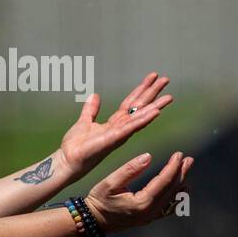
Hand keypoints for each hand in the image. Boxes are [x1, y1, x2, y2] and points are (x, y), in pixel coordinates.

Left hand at [58, 73, 173, 179]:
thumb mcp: (84, 121)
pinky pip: (132, 127)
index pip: (132, 102)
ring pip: (141, 116)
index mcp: (115, 122)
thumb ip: (91, 109)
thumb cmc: (77, 145)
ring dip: (156, 106)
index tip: (153, 77)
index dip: (142, 88)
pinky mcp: (114, 138)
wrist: (69, 159)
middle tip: (166, 79)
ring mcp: (120, 133)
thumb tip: (95, 95)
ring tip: (169, 97)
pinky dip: (145, 119)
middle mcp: (121, 127)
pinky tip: (156, 112)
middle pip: (140, 106)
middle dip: (153, 92)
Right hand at [86, 151, 193, 233]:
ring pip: (172, 198)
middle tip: (189, 159)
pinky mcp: (149, 218)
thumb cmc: (99, 200)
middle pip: (172, 189)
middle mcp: (150, 211)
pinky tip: (182, 189)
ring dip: (180, 182)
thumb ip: (130, 169)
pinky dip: (177, 197)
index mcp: (142, 203)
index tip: (179, 154)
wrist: (93, 221)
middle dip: (181, 173)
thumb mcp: (110, 182)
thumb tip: (148, 156)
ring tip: (187, 169)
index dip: (173, 167)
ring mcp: (151, 217)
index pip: (163, 181)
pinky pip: (168, 207)